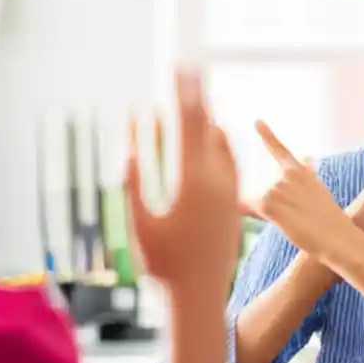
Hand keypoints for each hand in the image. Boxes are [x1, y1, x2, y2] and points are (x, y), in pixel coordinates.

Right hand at [126, 70, 240, 296]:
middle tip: (190, 68)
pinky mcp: (233, 203)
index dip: (184, 95)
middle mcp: (217, 182)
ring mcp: (229, 192)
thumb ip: (134, 185)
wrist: (201, 294)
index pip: (190, 125)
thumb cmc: (163, 265)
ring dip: (209, 118)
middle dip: (197, 96)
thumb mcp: (140, 224)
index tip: (179, 70)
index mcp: (193, 182)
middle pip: (208, 127)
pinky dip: (220, 142)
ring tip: (200, 95)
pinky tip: (214, 133)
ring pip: (223, 144)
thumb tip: (130, 150)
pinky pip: (229, 162)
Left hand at [249, 121, 361, 256]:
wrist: (337, 237)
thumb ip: (307, 174)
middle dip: (265, 206)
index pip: (280, 150)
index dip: (267, 135)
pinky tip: (271, 222)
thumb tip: (305, 156)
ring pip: (253, 200)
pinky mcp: (269, 203)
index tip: (257, 121)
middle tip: (292, 220)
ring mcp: (277, 187)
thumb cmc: (329, 222)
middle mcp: (288, 175)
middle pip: (260, 189)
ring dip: (261, 215)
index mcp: (300, 173)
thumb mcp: (319, 192)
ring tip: (291, 224)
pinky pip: (247, 208)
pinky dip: (250, 216)